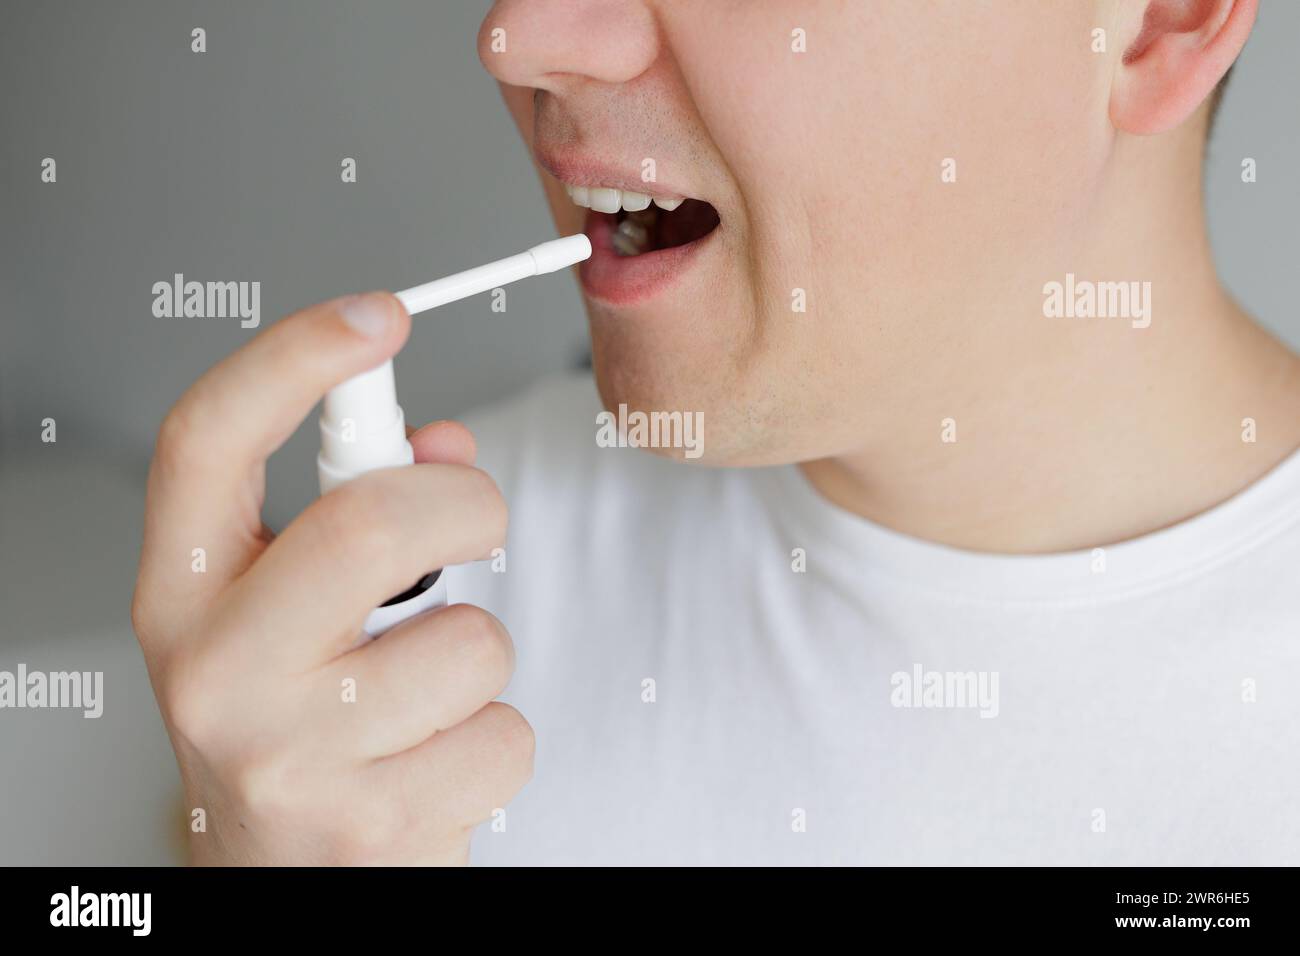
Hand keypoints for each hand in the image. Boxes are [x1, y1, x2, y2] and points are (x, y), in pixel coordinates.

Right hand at [131, 292, 532, 864]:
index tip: (377, 316)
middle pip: (371, 521)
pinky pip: (503, 731)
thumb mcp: (289, 616)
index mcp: (185, 594)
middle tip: (474, 517)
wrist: (287, 882)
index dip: (293, 358)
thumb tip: (444, 446)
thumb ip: (357, 513)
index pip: (206, 441)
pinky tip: (436, 762)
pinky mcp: (369, 821)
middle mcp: (215, 670)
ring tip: (426, 694)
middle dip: (464, 503)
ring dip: (480, 653)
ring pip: (469, 638)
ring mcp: (287, 752)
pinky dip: (496, 739)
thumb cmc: (298, 728)